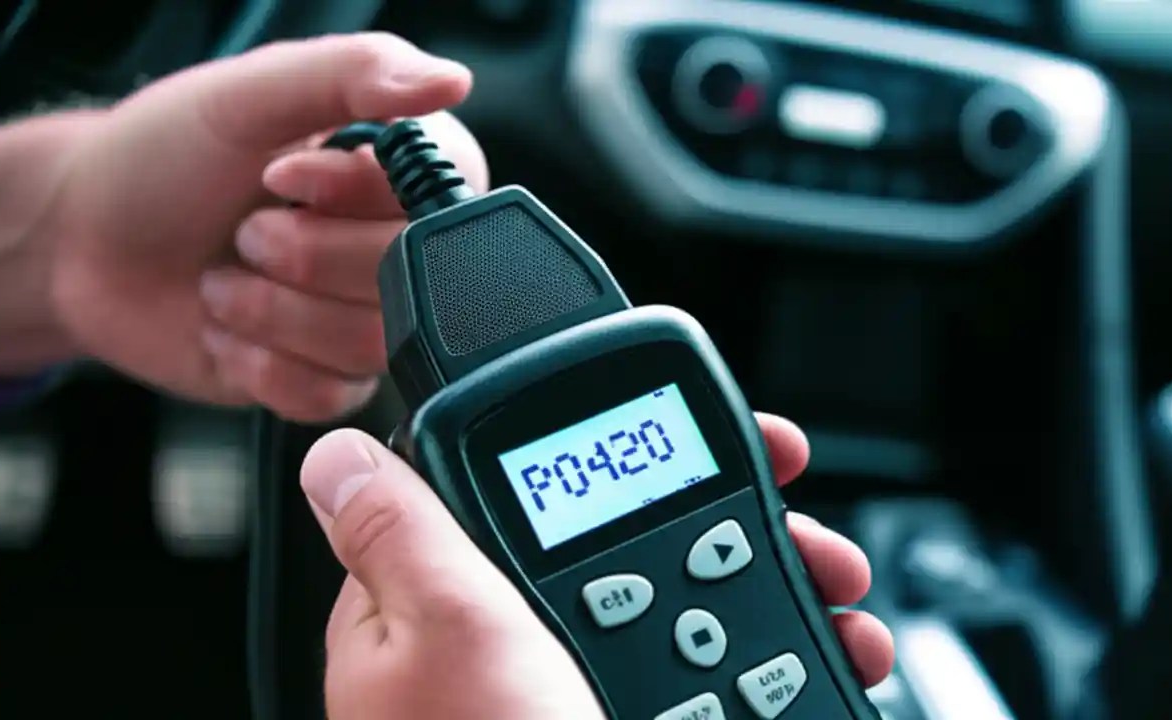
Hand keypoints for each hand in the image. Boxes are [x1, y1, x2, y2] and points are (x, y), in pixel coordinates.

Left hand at [46, 33, 486, 420]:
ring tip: (227, 279)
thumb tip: (452, 81)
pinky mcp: (328, 376)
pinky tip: (230, 329)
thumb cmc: (164, 158)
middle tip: (247, 231)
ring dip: (275, 313)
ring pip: (370, 344)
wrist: (83, 242)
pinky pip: (330, 394)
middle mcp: (392, 244)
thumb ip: (351, 73)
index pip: (442, 200)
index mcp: (396, 168)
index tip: (283, 177)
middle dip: (304, 258)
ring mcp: (363, 316)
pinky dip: (262, 365)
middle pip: (410, 281)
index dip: (358, 199)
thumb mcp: (249, 93)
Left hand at [302, 414, 893, 719]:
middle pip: (626, 540)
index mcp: (438, 607)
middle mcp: (507, 648)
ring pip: (685, 600)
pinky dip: (781, 650)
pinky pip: (713, 671)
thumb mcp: (447, 636)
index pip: (522, 490)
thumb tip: (335, 456)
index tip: (690, 435)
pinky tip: (828, 650)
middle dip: (726, 517)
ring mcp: (574, 691)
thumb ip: (399, 536)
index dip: (607, 454)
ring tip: (836, 586)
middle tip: (798, 517)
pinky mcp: (630, 719)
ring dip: (776, 580)